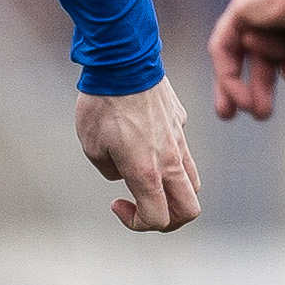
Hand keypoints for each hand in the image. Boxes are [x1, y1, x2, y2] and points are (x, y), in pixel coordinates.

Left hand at [77, 80, 203, 233]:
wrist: (123, 61)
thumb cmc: (101, 104)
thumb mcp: (92, 146)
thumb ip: (111, 170)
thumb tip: (124, 172)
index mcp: (147, 172)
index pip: (158, 219)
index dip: (137, 223)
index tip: (117, 204)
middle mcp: (170, 161)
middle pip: (190, 210)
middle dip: (169, 220)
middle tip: (144, 208)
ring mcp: (180, 140)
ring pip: (193, 182)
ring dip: (174, 191)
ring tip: (147, 179)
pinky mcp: (180, 121)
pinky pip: (182, 149)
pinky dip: (169, 159)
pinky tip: (143, 140)